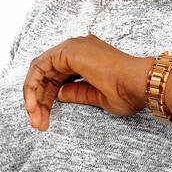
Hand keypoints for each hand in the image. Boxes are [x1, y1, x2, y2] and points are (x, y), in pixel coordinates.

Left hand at [23, 35, 152, 130]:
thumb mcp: (96, 97)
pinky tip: (33, 105)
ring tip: (36, 120)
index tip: (45, 121)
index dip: (48, 100)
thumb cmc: (128, 92)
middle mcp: (78, 49)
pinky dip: (32, 85)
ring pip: (41, 71)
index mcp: (87, 58)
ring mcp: (73, 47)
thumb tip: (58, 95)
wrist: (139, 85)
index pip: (58, 78)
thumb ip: (76, 93)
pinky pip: (40, 67)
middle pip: (48, 76)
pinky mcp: (68, 51)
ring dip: (34, 96)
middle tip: (38, 124)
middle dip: (40, 101)